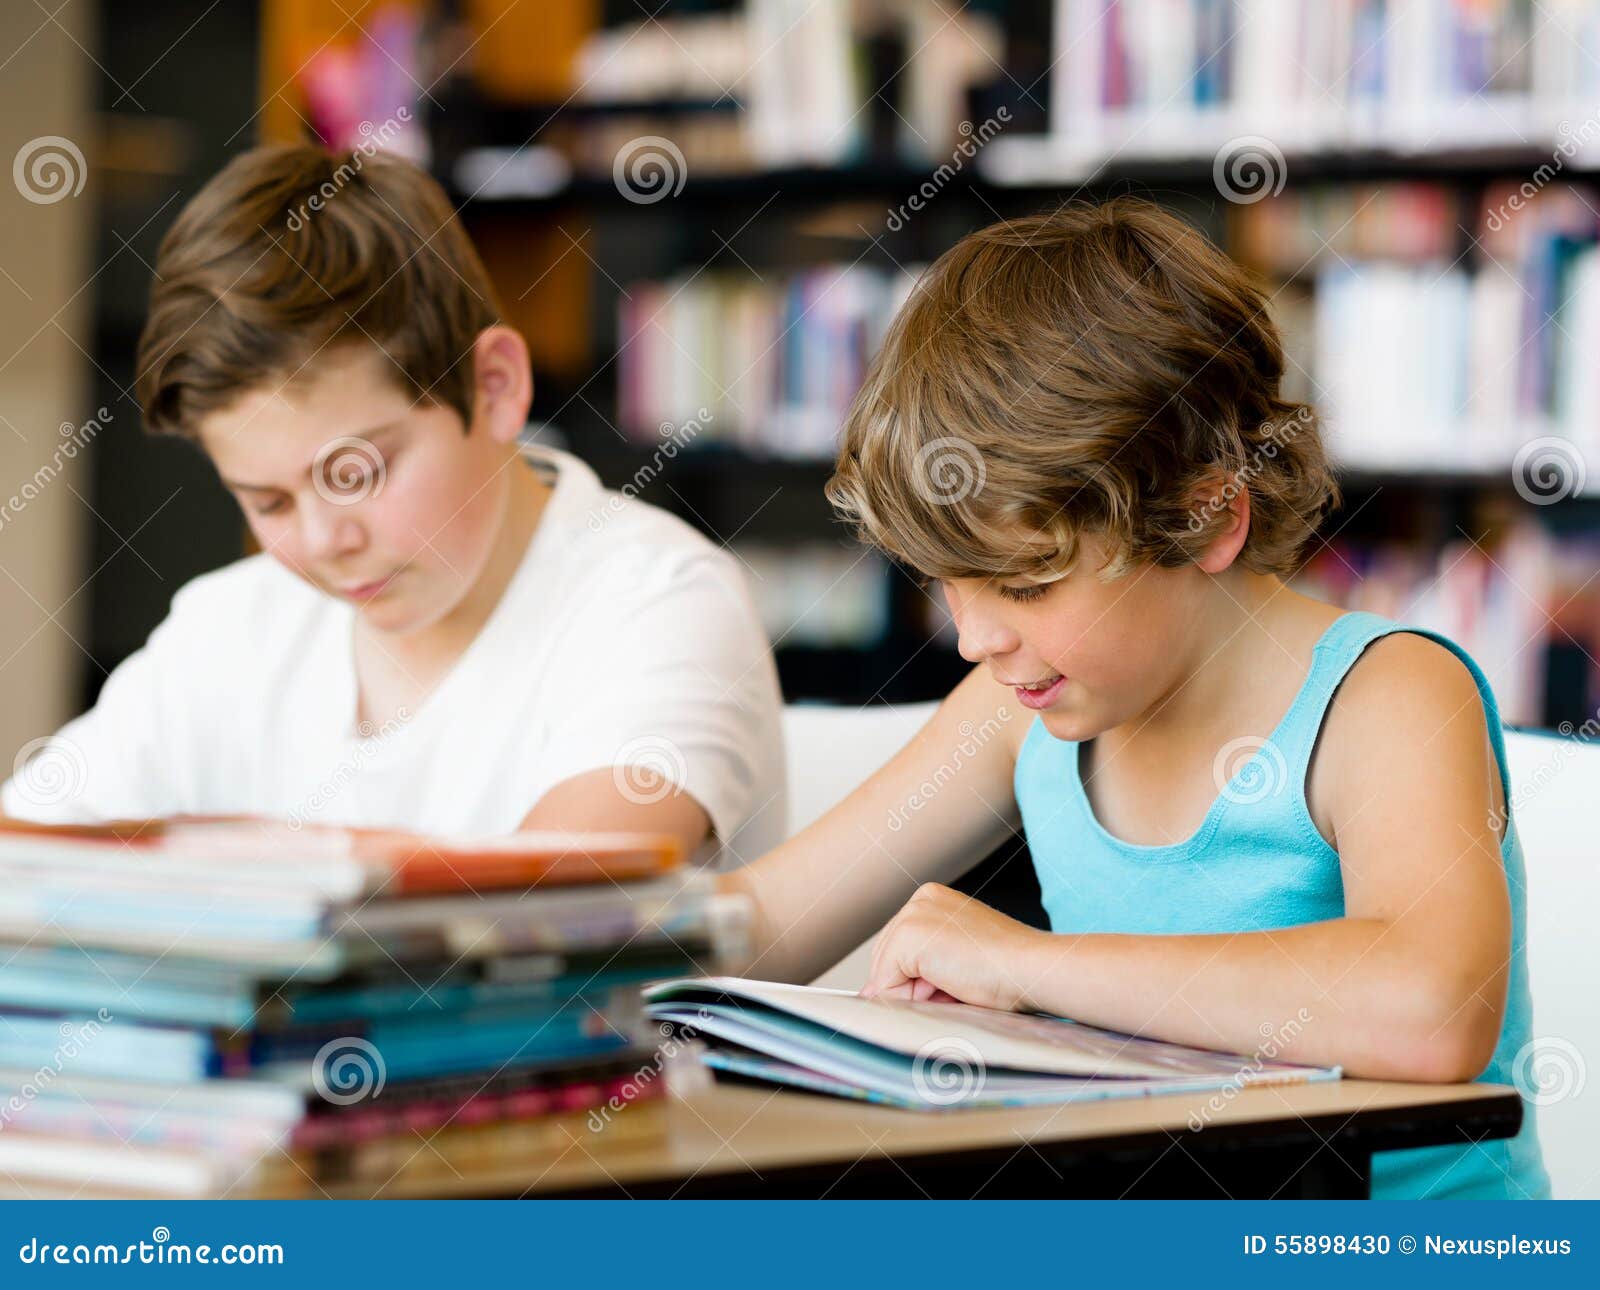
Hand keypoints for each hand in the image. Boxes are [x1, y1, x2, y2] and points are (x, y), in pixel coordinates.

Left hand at [859, 883, 1042, 1011]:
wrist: (1032, 969)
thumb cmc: (1008, 971)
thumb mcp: (956, 963)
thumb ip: (917, 971)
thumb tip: (872, 993)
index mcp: (934, 900)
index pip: (899, 950)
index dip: (919, 979)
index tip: (957, 979)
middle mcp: (921, 899)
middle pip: (885, 960)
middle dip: (912, 986)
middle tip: (958, 984)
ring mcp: (914, 913)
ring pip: (884, 972)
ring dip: (913, 993)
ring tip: (957, 983)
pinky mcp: (909, 934)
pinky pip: (884, 983)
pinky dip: (909, 997)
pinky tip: (946, 985)